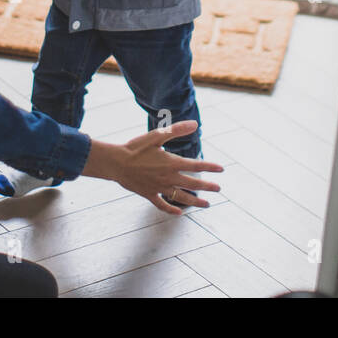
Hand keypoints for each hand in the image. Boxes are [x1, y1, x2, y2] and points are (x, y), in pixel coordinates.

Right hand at [83, 122, 222, 214]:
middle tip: (218, 189)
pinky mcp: (149, 195)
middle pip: (192, 184)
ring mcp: (159, 188)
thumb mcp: (156, 136)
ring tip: (207, 205)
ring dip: (195, 202)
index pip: (196, 165)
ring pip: (181, 198)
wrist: (116, 162)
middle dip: (207, 187)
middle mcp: (168, 177)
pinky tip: (179, 214)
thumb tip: (195, 124)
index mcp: (171, 163)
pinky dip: (171, 210)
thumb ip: (177, 130)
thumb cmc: (135, 148)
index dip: (210, 167)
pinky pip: (162, 205)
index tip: (221, 169)